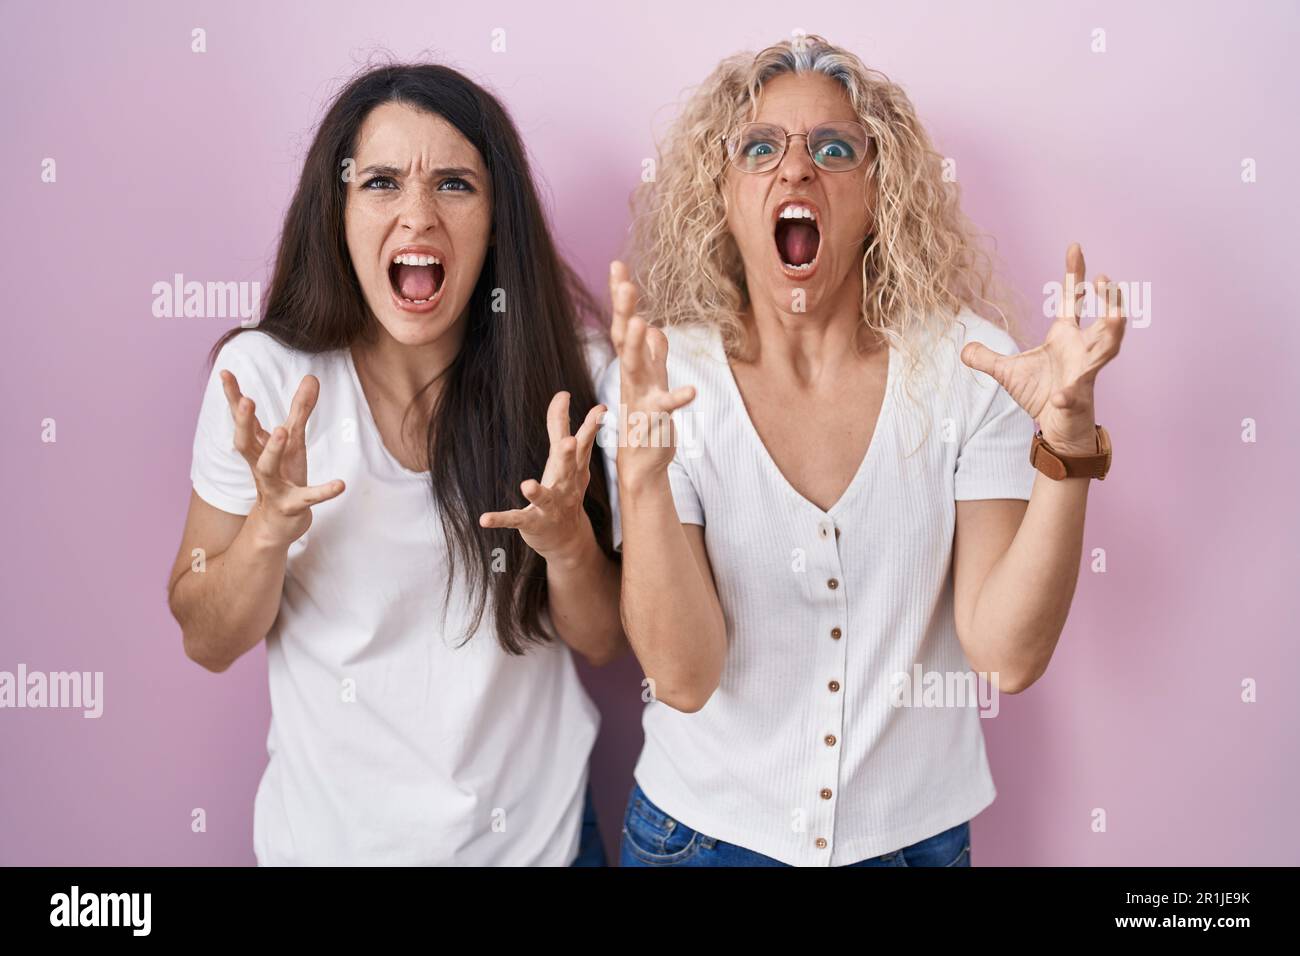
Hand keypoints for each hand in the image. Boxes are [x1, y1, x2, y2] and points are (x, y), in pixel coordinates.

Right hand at [220, 370, 344, 546]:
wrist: (278, 524)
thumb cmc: (283, 475)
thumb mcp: (293, 441)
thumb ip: (301, 410)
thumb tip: (312, 377)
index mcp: (257, 448)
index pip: (243, 420)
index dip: (233, 396)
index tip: (226, 372)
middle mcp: (260, 465)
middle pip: (244, 443)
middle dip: (243, 422)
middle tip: (246, 400)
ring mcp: (273, 486)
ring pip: (266, 468)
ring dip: (272, 450)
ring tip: (282, 431)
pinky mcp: (291, 505)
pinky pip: (307, 498)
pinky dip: (323, 492)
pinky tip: (340, 485)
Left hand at [478, 390, 605, 563]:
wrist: (567, 539)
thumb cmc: (565, 489)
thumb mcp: (564, 458)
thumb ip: (561, 425)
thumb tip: (563, 392)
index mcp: (574, 469)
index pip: (583, 445)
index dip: (591, 426)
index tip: (601, 408)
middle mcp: (566, 486)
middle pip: (567, 468)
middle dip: (567, 455)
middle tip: (568, 442)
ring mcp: (550, 506)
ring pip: (544, 497)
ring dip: (536, 492)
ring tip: (526, 484)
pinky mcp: (533, 523)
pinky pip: (516, 519)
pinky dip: (500, 519)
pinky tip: (485, 518)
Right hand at [609, 260, 696, 487]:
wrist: (642, 463)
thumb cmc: (647, 420)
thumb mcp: (653, 382)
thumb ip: (654, 355)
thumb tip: (657, 329)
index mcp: (634, 366)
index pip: (625, 325)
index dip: (621, 298)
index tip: (617, 266)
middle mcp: (632, 377)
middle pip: (624, 338)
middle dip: (623, 310)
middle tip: (622, 281)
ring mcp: (641, 397)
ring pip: (634, 367)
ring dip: (637, 346)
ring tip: (641, 323)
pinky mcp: (654, 420)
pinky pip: (665, 406)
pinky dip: (678, 398)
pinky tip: (692, 391)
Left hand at [960, 242, 1125, 455]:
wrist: (1057, 429)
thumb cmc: (1041, 395)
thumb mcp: (1006, 373)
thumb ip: (987, 358)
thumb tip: (964, 348)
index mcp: (1065, 337)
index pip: (1073, 299)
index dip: (1074, 273)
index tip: (1074, 247)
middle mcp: (1082, 350)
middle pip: (1103, 318)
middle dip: (1108, 298)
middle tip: (1105, 278)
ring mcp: (1084, 373)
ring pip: (1107, 349)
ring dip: (1113, 333)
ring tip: (1117, 317)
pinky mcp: (1078, 400)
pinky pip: (1074, 395)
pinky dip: (1067, 396)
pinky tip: (1061, 396)